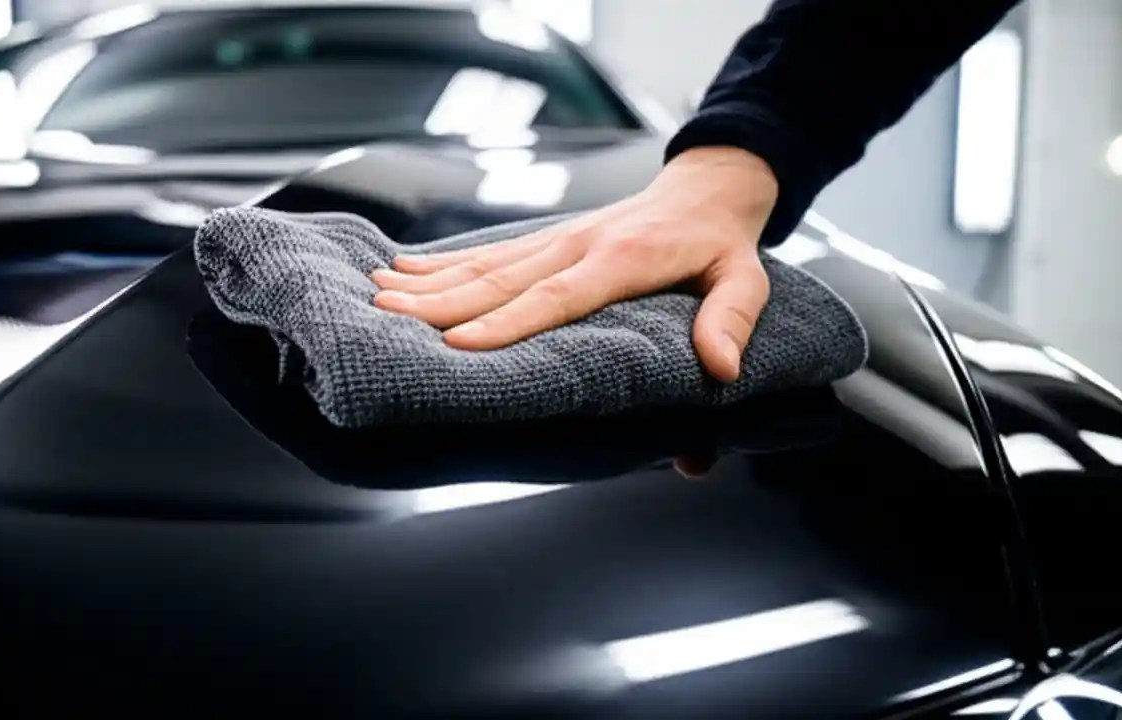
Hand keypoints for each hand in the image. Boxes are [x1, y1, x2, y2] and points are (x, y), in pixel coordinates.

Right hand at [369, 146, 777, 381]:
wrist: (706, 188)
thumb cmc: (721, 245)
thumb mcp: (745, 279)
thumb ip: (731, 321)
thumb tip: (722, 371)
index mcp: (622, 259)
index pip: (557, 296)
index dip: (507, 321)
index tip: (458, 342)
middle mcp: (577, 246)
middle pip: (501, 279)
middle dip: (441, 301)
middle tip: (387, 316)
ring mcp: (555, 239)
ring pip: (483, 264)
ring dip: (428, 282)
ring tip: (376, 294)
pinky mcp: (545, 240)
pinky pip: (487, 253)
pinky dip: (441, 263)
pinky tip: (400, 270)